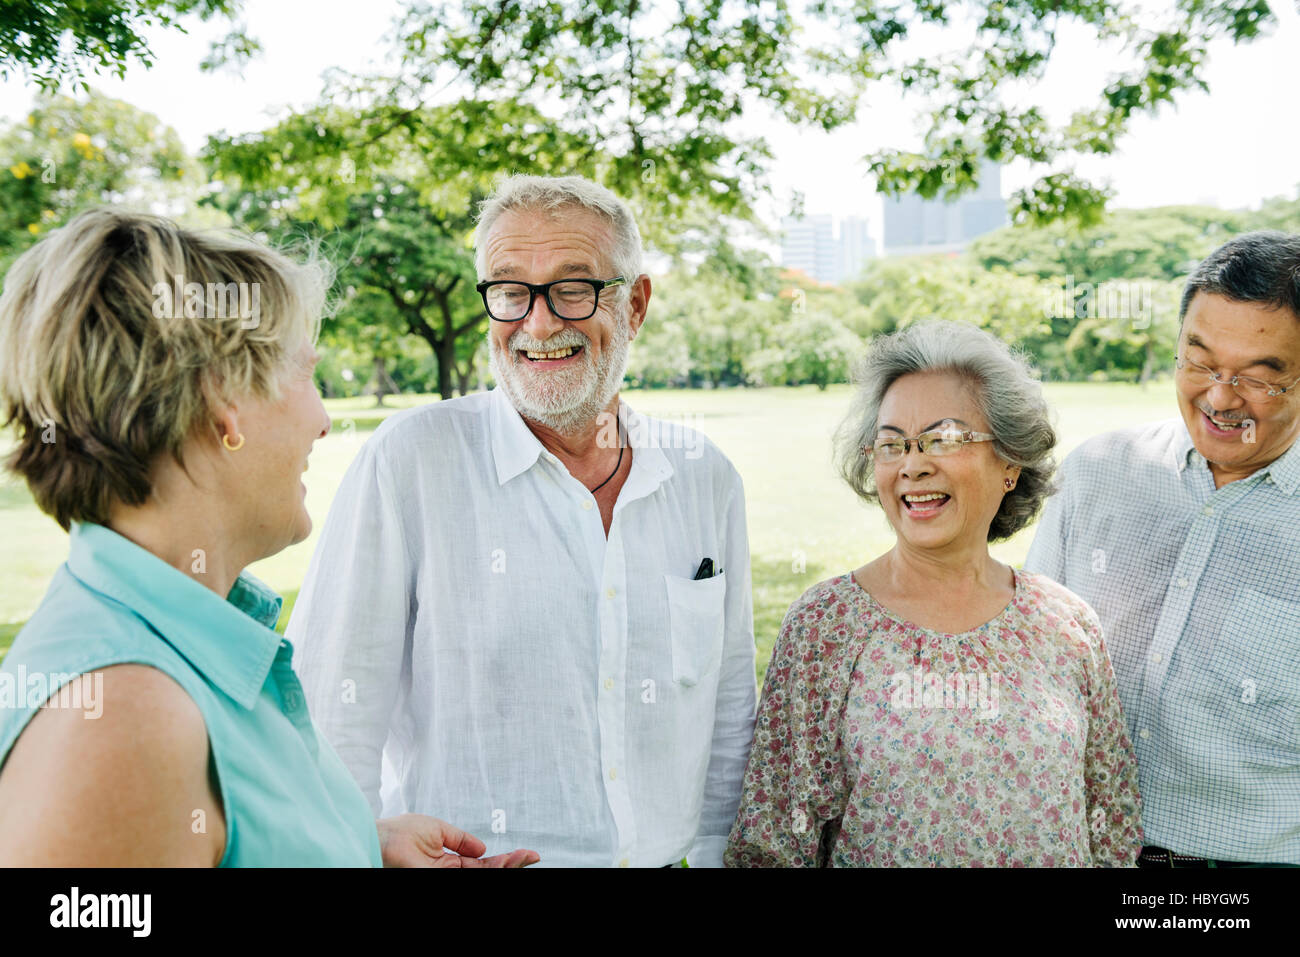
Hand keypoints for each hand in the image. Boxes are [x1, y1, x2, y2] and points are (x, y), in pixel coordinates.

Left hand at [376, 814, 539, 867]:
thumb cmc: (398, 834)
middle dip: (511, 864)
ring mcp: (445, 877)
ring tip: (524, 856)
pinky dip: (491, 869)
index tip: (527, 854)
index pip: (483, 865)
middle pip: (488, 872)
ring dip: (505, 866)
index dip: (505, 860)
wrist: (378, 839)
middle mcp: (450, 873)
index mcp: (448, 863)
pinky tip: (505, 863)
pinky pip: (471, 876)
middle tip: (532, 856)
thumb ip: (461, 840)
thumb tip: (483, 848)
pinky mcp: (439, 878)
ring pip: (483, 875)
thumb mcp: (437, 830)